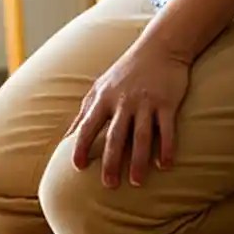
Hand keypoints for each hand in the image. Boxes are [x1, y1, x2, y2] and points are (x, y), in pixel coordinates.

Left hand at [66, 45, 189, 188]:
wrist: (159, 48)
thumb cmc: (125, 71)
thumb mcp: (99, 88)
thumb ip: (84, 112)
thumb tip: (66, 137)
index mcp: (102, 99)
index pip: (87, 126)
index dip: (81, 146)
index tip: (76, 167)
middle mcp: (122, 102)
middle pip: (114, 136)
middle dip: (110, 161)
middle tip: (108, 185)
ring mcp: (145, 103)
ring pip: (141, 136)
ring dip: (138, 160)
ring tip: (136, 182)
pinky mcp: (167, 103)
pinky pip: (167, 129)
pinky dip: (166, 147)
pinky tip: (164, 165)